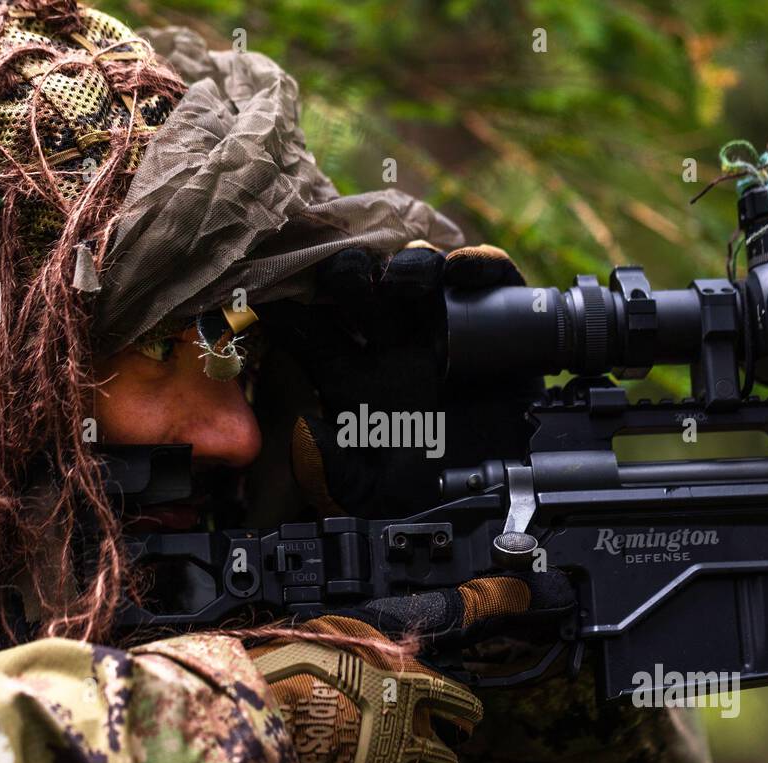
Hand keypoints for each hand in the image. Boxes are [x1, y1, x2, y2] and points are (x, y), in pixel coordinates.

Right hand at [245, 568, 573, 762]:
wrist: (263, 724)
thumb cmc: (294, 671)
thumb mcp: (343, 630)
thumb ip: (392, 630)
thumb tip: (468, 607)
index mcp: (412, 680)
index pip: (464, 698)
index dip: (466, 705)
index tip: (467, 709)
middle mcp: (416, 724)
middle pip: (459, 737)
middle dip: (452, 734)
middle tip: (440, 734)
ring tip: (410, 761)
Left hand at [266, 243, 543, 516]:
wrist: (493, 493)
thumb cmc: (424, 492)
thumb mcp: (370, 494)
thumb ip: (335, 471)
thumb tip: (311, 428)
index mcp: (350, 375)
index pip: (310, 328)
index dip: (290, 308)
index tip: (274, 292)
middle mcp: (390, 342)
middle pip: (360, 287)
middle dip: (347, 274)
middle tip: (345, 278)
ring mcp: (439, 327)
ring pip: (417, 272)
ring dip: (408, 264)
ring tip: (402, 279)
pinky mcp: (492, 323)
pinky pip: (485, 280)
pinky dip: (478, 264)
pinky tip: (462, 271)